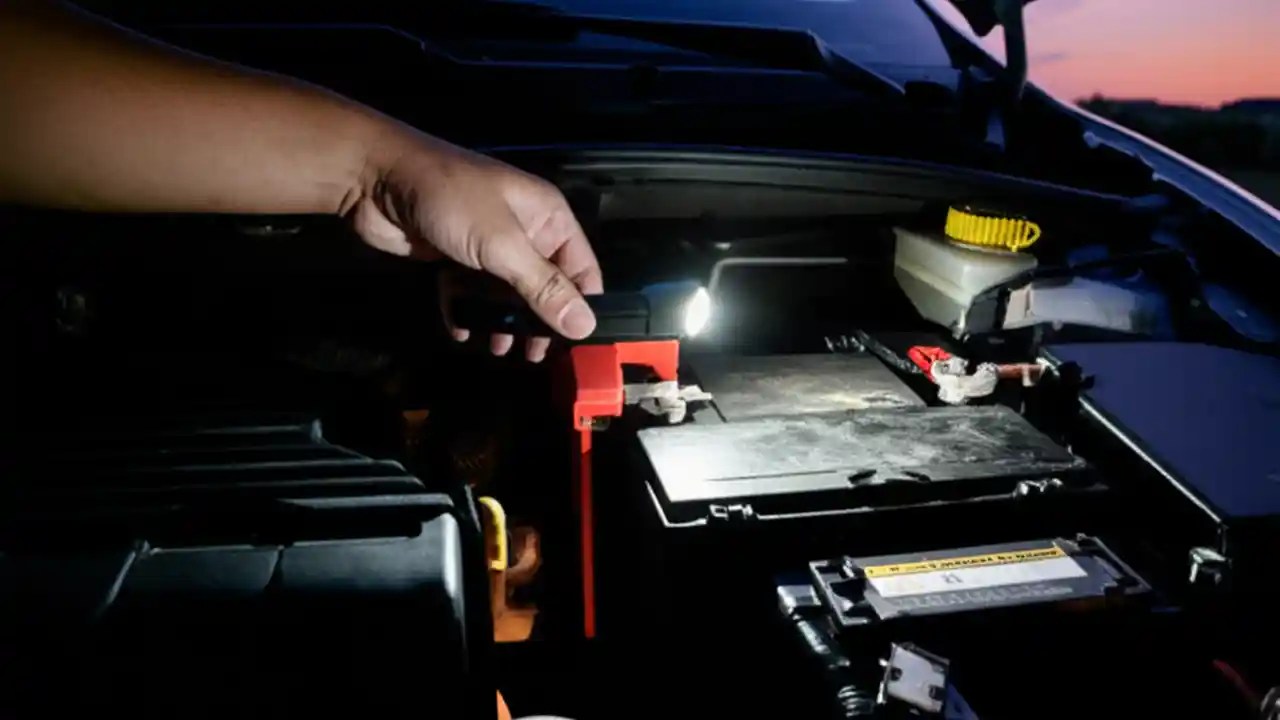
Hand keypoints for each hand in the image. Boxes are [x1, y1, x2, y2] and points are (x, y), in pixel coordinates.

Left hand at [349, 133, 602, 361]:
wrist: (376, 178)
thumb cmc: (450, 202)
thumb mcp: (502, 244)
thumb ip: (543, 287)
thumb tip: (586, 327)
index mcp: (547, 217)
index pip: (581, 269)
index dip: (581, 307)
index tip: (574, 346)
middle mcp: (523, 230)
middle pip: (544, 286)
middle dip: (539, 321)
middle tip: (532, 355)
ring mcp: (487, 243)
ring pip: (507, 292)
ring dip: (503, 322)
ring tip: (497, 349)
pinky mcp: (455, 256)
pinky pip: (471, 291)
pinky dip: (468, 311)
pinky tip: (463, 331)